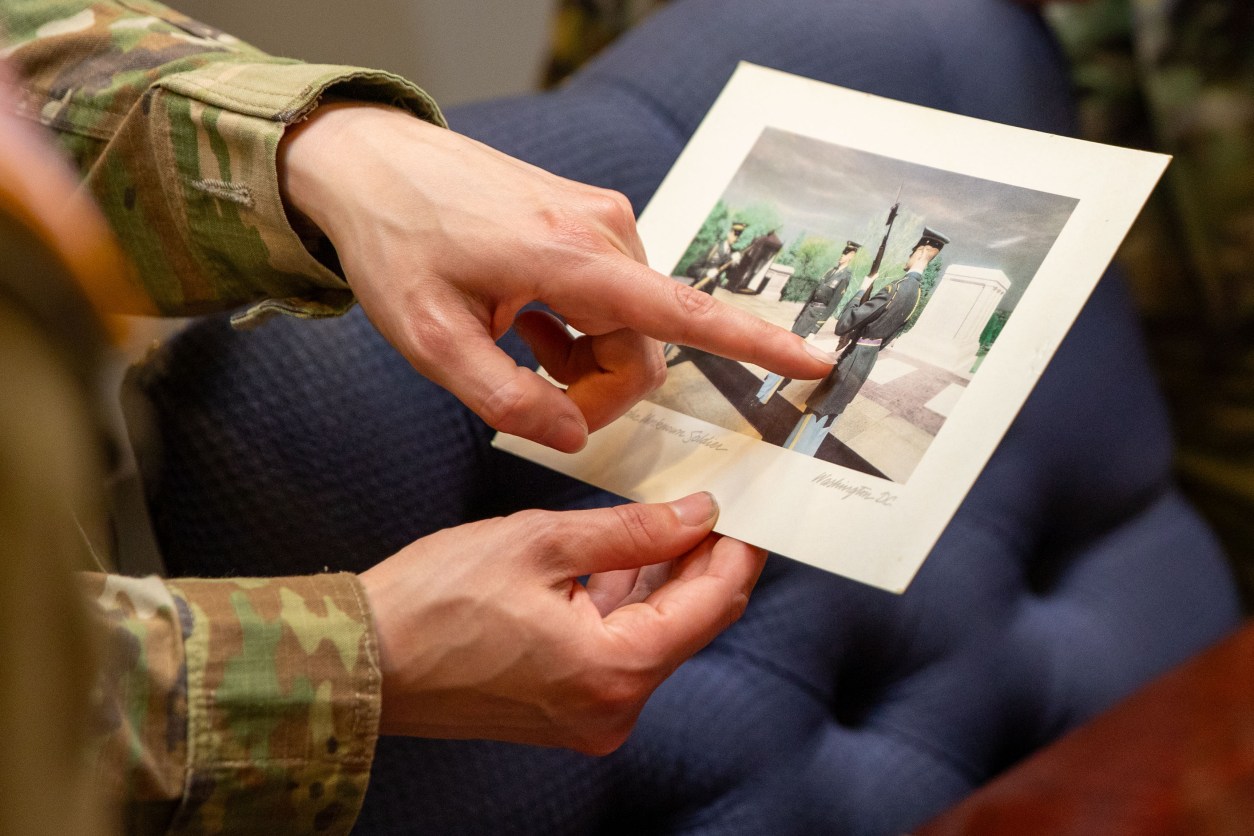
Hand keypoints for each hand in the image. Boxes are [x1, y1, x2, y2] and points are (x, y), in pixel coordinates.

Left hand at [279, 103, 834, 452]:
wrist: (368, 162)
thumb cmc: (394, 244)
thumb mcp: (431, 341)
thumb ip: (507, 400)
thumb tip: (576, 439)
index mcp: (573, 259)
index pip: (685, 313)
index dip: (756, 346)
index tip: (817, 364)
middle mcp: (604, 233)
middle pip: (645, 346)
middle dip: (602, 391)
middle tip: (533, 403)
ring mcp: (598, 222)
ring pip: (628, 326)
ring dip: (584, 360)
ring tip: (515, 348)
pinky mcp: (585, 221)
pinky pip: (609, 297)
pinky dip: (576, 328)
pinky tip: (523, 323)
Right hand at [357, 492, 765, 753]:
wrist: (362, 660)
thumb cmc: (434, 601)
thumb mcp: (542, 542)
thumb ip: (633, 530)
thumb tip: (696, 516)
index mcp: (616, 669)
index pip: (711, 602)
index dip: (737, 548)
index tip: (747, 507)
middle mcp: (613, 707)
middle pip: (690, 624)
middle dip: (704, 561)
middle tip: (707, 504)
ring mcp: (588, 716)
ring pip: (655, 637)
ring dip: (663, 580)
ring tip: (665, 521)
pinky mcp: (565, 710)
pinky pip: (618, 652)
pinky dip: (624, 606)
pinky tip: (621, 561)